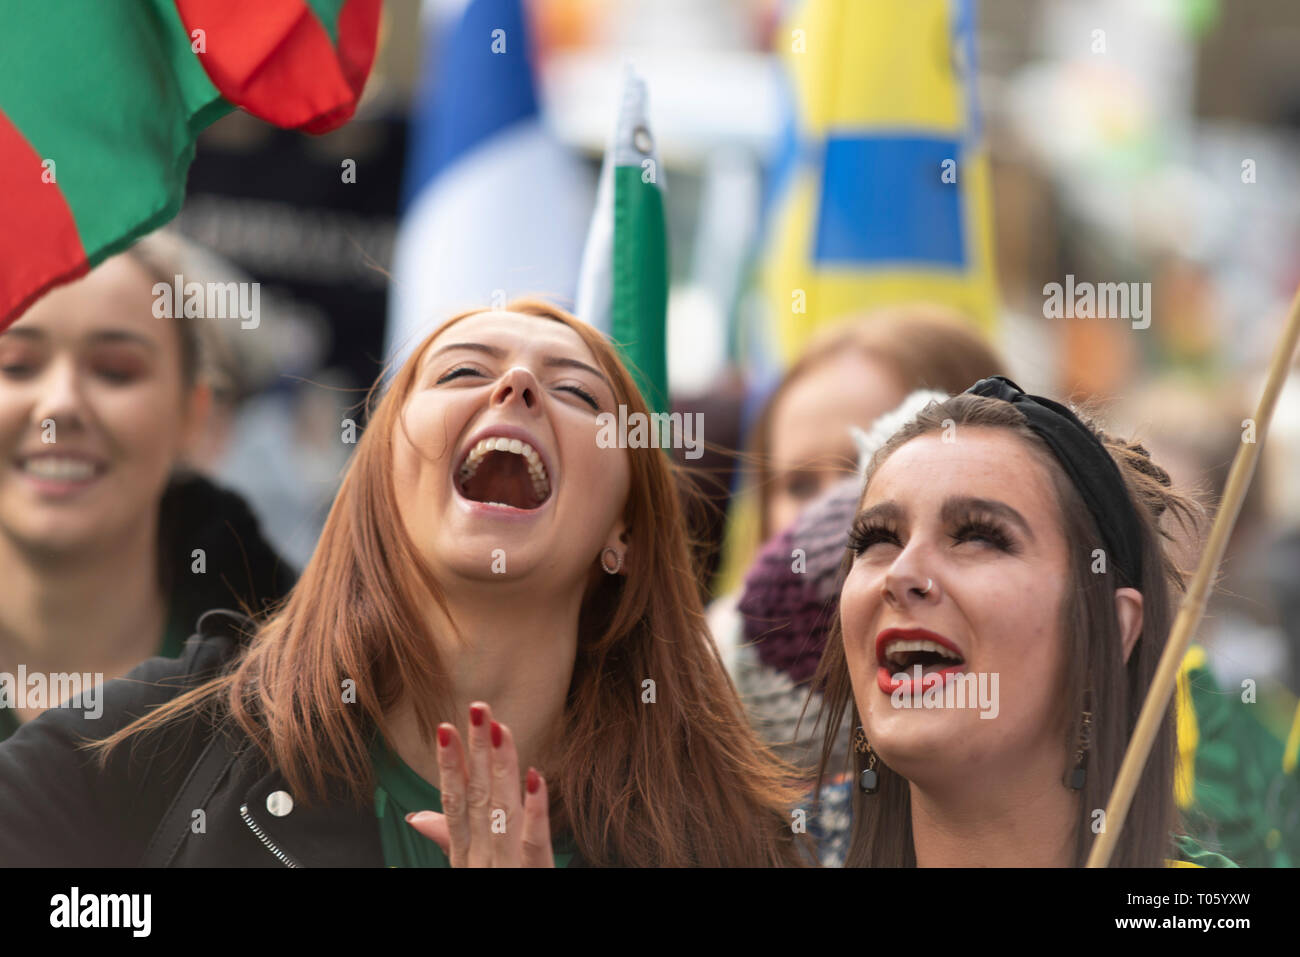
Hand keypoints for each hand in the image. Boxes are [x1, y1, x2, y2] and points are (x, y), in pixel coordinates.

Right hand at [405, 701, 553, 866]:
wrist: (514, 940)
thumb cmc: (494, 880)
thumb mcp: (466, 866)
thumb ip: (447, 837)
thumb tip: (415, 815)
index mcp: (466, 849)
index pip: (454, 800)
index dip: (449, 764)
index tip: (444, 727)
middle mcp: (481, 855)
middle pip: (477, 796)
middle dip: (475, 750)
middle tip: (477, 708)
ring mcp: (505, 864)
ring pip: (502, 810)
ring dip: (501, 766)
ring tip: (500, 728)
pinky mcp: (534, 872)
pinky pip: (535, 841)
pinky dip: (536, 810)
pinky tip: (537, 776)